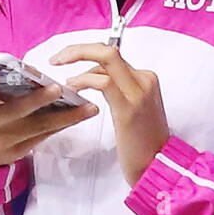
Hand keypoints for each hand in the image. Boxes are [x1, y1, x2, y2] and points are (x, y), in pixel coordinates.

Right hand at [0, 74, 97, 167]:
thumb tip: (22, 71)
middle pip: (15, 112)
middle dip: (38, 100)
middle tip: (58, 88)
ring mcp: (4, 143)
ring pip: (38, 127)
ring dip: (66, 116)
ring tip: (88, 106)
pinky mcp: (17, 153)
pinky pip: (43, 136)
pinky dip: (62, 124)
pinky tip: (80, 115)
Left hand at [52, 43, 168, 186]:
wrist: (157, 165)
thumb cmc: (140, 143)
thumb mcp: (129, 109)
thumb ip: (114, 89)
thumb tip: (89, 76)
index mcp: (145, 78)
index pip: (112, 54)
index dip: (86, 52)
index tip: (66, 57)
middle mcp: (144, 79)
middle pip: (108, 50)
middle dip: (77, 49)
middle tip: (56, 58)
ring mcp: (139, 91)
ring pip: (106, 57)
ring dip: (77, 61)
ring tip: (63, 79)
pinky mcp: (129, 107)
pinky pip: (103, 81)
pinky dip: (83, 80)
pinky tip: (73, 88)